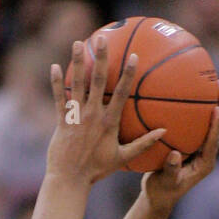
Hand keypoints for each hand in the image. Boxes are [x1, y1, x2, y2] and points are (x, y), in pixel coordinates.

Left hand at [46, 36, 165, 184]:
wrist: (70, 180)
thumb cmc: (97, 170)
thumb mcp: (122, 158)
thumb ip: (143, 143)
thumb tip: (164, 132)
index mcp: (109, 123)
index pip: (121, 94)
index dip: (128, 75)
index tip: (134, 56)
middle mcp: (92, 116)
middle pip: (98, 81)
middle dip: (101, 58)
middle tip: (102, 39)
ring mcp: (75, 117)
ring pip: (77, 84)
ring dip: (77, 63)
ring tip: (78, 43)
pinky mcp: (61, 121)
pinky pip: (58, 98)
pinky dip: (56, 82)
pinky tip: (54, 66)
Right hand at [142, 83, 218, 215]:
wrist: (159, 197)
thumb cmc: (161, 192)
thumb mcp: (164, 182)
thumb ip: (171, 170)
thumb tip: (176, 155)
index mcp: (205, 164)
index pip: (213, 141)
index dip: (216, 125)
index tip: (215, 108)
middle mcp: (208, 155)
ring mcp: (203, 150)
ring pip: (216, 124)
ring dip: (218, 104)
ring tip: (216, 84)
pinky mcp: (196, 147)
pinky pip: (203, 125)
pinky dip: (203, 110)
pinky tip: (197, 95)